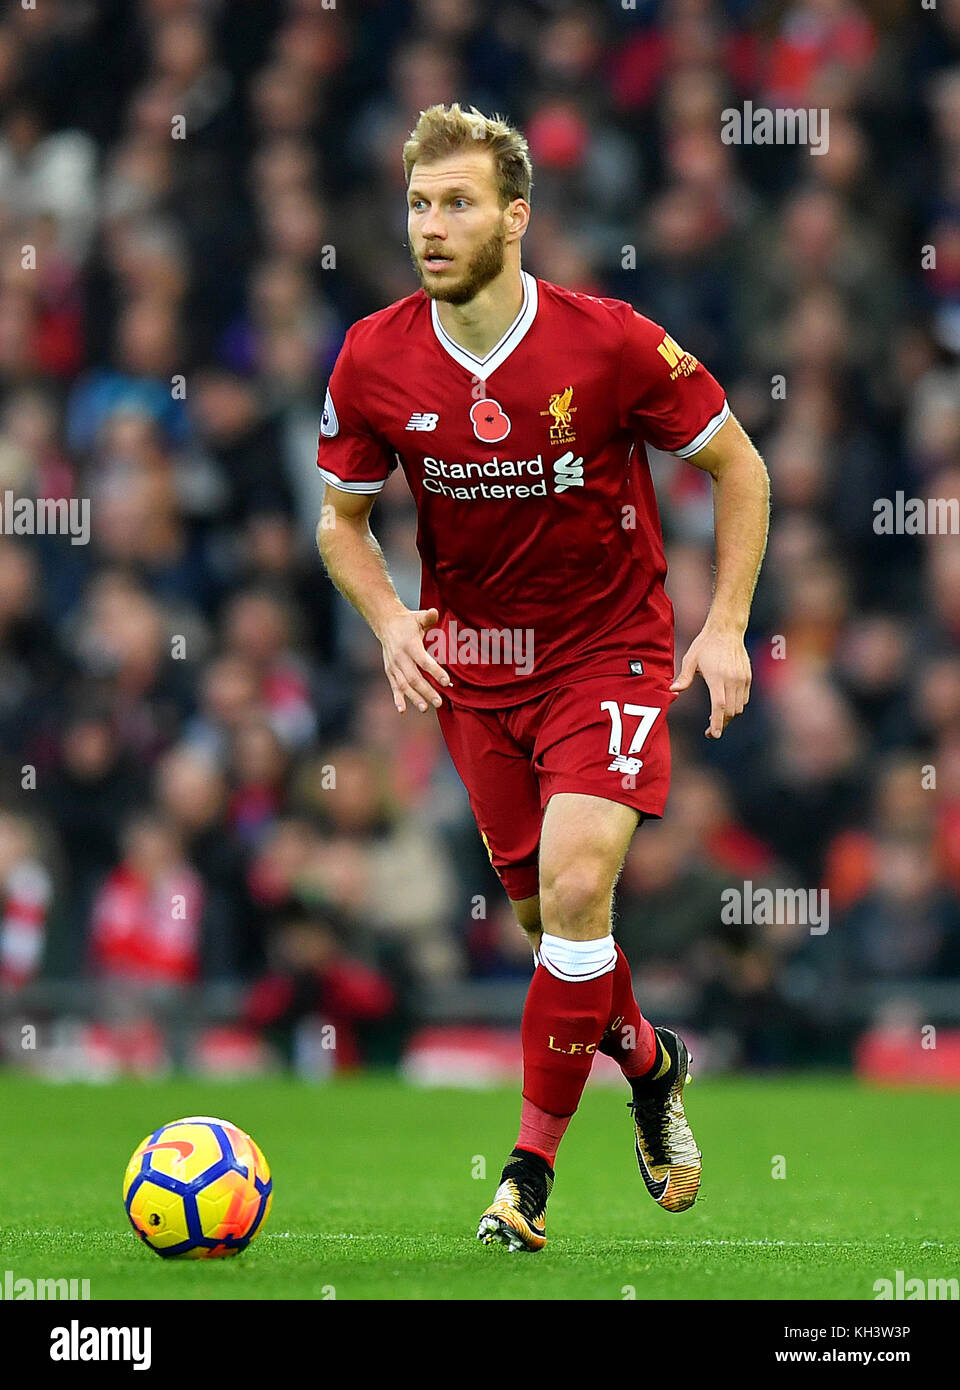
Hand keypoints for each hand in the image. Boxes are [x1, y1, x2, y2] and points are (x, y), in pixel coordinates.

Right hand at [378, 607, 450, 712]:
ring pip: (404, 685)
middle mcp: (400, 658)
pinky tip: (403, 710)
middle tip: (439, 702)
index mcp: (410, 645)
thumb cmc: (408, 622)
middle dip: (427, 691)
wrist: (385, 623)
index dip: (435, 671)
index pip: (423, 661)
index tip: (446, 681)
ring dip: (414, 698)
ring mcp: (394, 666)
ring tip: (425, 709)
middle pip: (414, 678)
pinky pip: (394, 687)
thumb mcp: (418, 617)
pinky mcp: (390, 672)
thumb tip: (434, 612)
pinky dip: (398, 698)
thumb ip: (428, 617)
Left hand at [670, 621, 750, 738]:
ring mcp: (742, 679)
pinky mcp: (747, 677)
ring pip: (738, 707)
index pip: (719, 706)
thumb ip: (684, 678)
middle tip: (710, 731)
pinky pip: (744, 699)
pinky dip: (736, 706)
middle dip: (721, 724)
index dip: (717, 722)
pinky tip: (725, 706)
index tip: (714, 734)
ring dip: (728, 716)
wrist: (726, 630)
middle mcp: (732, 680)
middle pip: (730, 711)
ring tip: (716, 718)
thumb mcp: (690, 659)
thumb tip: (672, 690)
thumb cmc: (705, 644)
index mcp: (717, 677)